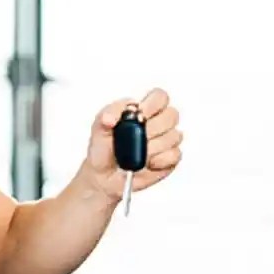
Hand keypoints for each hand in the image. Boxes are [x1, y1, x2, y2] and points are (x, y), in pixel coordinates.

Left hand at [83, 87, 182, 201]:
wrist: (104, 176)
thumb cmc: (103, 149)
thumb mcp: (98, 127)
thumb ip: (106, 115)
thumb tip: (110, 118)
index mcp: (143, 110)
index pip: (160, 97)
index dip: (153, 104)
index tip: (140, 116)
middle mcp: (157, 123)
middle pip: (172, 115)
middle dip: (152, 128)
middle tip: (136, 137)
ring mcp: (166, 141)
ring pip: (174, 136)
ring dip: (153, 147)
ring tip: (136, 153)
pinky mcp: (170, 160)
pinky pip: (175, 155)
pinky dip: (159, 160)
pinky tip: (147, 162)